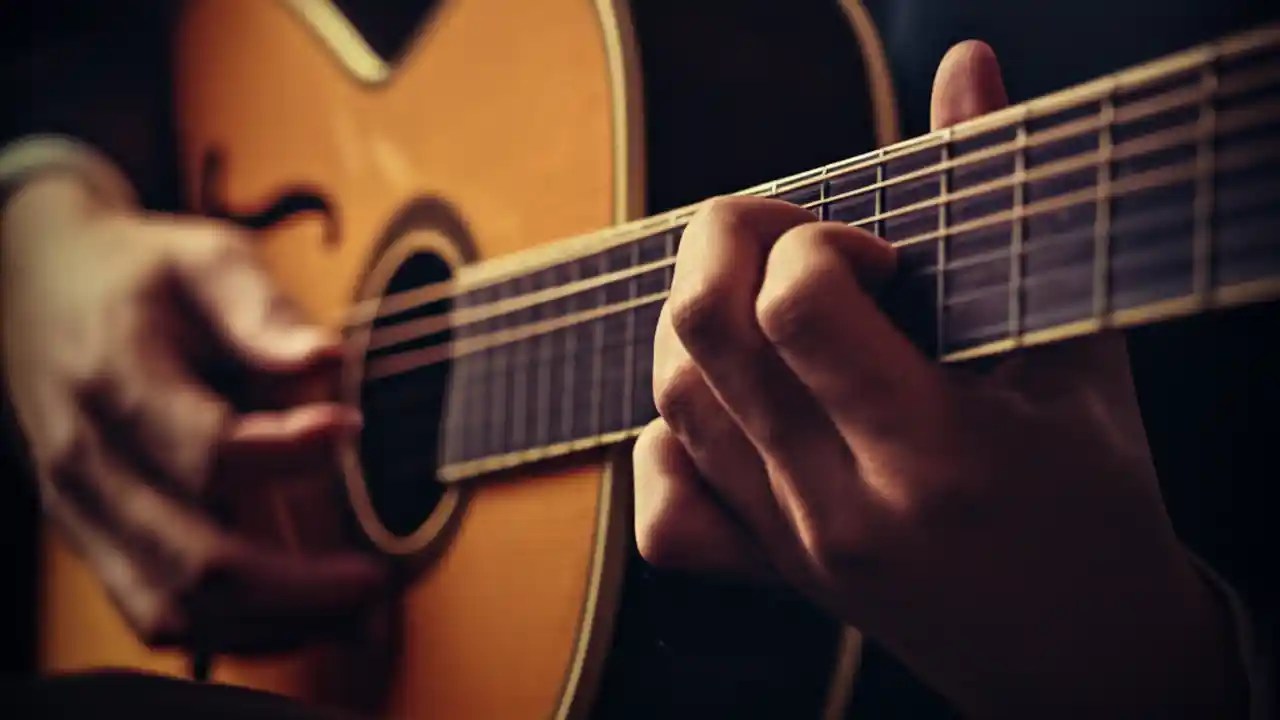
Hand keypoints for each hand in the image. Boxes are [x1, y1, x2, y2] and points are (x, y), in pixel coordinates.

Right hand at [1, 174, 385, 651]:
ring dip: (270, 621)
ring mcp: (82, 507)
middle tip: (375, 577)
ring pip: (175, 607)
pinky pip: (153, 610)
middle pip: (197, 557)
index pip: (211, 451)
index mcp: (116, 379)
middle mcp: (88, 459)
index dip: (292, 454)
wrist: (40, 280)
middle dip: (299, 583)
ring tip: (348, 606)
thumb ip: (264, 312)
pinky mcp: (90, 533)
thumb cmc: (142, 270)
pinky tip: (294, 612)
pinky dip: (228, 628)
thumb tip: (330, 362)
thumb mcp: (205, 258)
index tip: (352, 428)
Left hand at [634, 42, 1243, 716]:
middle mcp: (844, 507)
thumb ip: (1005, 207)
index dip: (814, 240)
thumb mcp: (1074, 351)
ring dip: (702, 323)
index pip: (797, 308)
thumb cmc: (1096, 501)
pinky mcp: (772, 578)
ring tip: (777, 311)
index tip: (869, 249)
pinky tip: (736, 410)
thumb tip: (964, 64)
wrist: (1089, 662)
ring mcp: (795, 548)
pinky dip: (672, 438)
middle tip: (795, 242)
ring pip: (674, 400)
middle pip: (702, 337)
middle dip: (727, 244)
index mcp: (936, 453)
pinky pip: (667, 511)